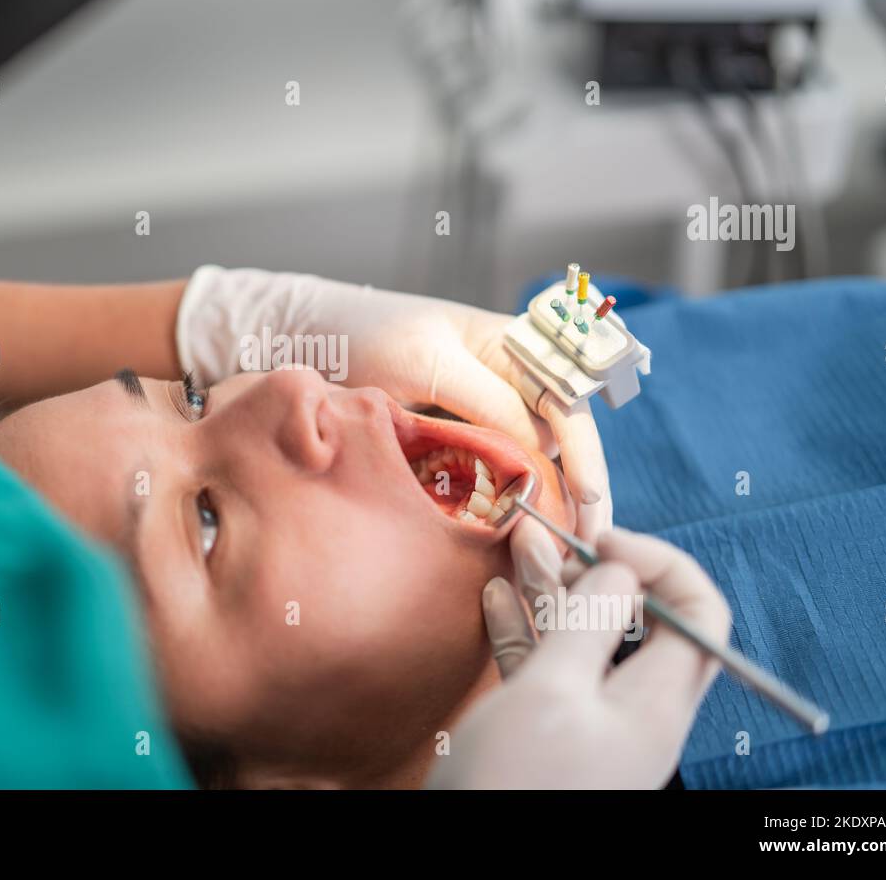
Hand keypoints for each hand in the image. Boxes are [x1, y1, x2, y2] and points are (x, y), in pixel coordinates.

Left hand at [175, 266, 611, 544]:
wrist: (298, 336)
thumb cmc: (359, 334)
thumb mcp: (426, 364)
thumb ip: (487, 401)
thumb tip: (543, 451)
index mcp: (509, 342)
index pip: (565, 405)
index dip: (581, 458)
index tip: (585, 505)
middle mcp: (507, 372)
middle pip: (566, 435)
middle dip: (583, 489)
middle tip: (588, 542)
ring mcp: (483, 403)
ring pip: (539, 456)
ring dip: (556, 502)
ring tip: (563, 552)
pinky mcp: (454, 432)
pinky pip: (499, 467)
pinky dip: (516, 502)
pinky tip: (522, 538)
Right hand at [427, 528, 729, 789]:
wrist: (470, 865)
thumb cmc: (513, 783)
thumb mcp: (552, 691)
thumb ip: (590, 622)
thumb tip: (621, 570)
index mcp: (656, 701)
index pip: (699, 613)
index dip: (660, 564)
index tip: (605, 541)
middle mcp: (634, 711)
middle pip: (639, 621)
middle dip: (598, 571)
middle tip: (550, 542)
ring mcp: (592, 723)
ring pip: (587, 640)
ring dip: (556, 593)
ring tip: (520, 551)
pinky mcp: (552, 734)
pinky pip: (550, 669)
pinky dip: (528, 630)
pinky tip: (497, 602)